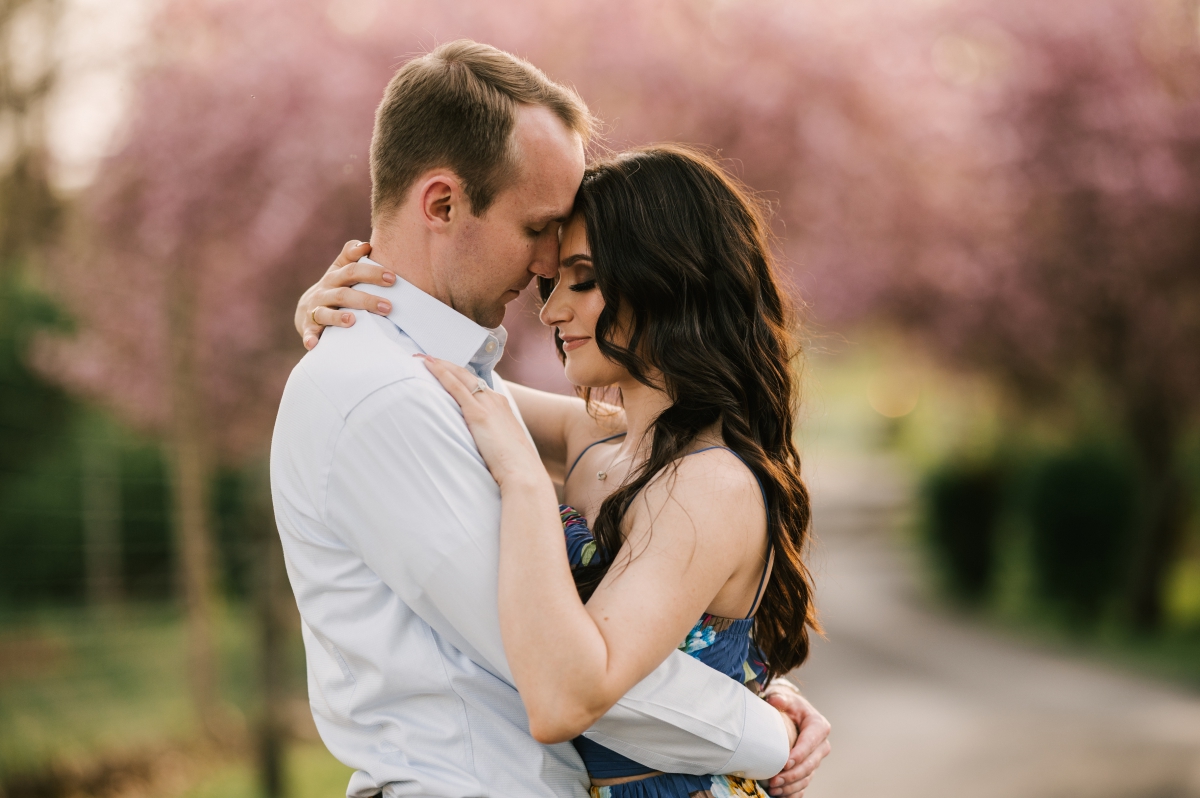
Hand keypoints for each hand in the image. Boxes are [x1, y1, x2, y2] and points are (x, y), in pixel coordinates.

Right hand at [295, 240, 396, 349]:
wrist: (307, 309)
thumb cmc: (334, 287)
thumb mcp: (341, 270)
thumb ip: (353, 256)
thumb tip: (366, 244)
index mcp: (336, 276)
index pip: (353, 270)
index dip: (372, 272)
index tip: (392, 278)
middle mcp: (324, 291)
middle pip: (344, 293)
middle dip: (366, 300)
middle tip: (389, 307)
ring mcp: (315, 309)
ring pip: (326, 312)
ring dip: (338, 317)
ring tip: (353, 320)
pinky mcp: (308, 327)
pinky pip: (309, 332)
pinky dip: (310, 338)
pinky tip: (314, 344)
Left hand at [419, 356, 544, 487]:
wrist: (522, 472)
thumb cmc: (511, 465)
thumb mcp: (500, 444)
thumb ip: (487, 436)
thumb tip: (474, 441)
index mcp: (501, 405)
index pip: (475, 384)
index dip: (457, 374)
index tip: (442, 369)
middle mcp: (495, 399)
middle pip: (466, 375)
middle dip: (445, 364)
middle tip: (425, 357)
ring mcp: (487, 404)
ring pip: (460, 376)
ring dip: (440, 365)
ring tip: (421, 358)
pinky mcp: (478, 413)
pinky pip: (457, 387)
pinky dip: (442, 374)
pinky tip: (429, 366)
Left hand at [763, 681, 830, 796]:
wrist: (791, 713)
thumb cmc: (788, 705)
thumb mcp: (786, 698)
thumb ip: (781, 698)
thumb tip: (775, 700)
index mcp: (818, 726)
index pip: (810, 742)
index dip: (799, 754)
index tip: (785, 763)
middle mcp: (821, 745)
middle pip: (810, 764)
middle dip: (792, 774)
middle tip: (774, 780)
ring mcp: (816, 759)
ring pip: (807, 777)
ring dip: (791, 786)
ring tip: (773, 788)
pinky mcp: (809, 769)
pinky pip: (804, 784)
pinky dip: (793, 792)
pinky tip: (781, 795)